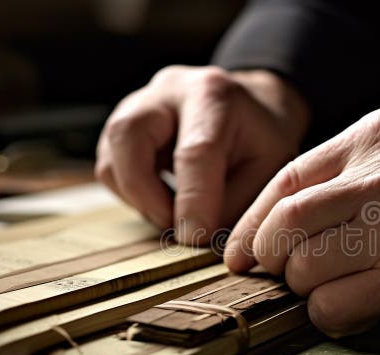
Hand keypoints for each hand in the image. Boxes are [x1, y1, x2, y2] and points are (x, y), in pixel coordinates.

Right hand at [96, 66, 308, 242]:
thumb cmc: (262, 139)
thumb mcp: (269, 169)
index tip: (196, 237)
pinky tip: (164, 200)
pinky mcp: (123, 127)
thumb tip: (199, 238)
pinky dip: (133, 193)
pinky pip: (110, 167)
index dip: (193, 201)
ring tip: (174, 214)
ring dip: (138, 197)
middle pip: (128, 135)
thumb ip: (236, 203)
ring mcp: (138, 104)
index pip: (194, 150)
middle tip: (174, 226)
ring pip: (111, 155)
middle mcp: (168, 90)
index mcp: (213, 94)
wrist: (251, 109)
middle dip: (145, 193)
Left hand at [224, 107, 379, 336]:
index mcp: (378, 134)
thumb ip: (349, 175)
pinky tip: (352, 309)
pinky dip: (330, 316)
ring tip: (331, 289)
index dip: (252, 221)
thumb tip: (278, 222)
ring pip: (306, 269)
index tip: (240, 251)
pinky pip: (336, 305)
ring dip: (305, 290)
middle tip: (280, 274)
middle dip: (269, 259)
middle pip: (286, 224)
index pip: (287, 179)